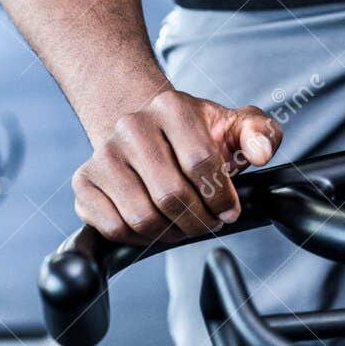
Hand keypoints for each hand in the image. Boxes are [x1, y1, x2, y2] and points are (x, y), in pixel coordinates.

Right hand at [73, 88, 281, 244]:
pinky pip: (113, 228)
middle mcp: (131, 125)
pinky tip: (156, 227)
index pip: (201, 161)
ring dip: (171, 234)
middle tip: (209, 224)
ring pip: (142, 217)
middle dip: (199, 220)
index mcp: (171, 106)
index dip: (221, 196)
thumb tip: (260, 153)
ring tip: (185, 226)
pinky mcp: (83, 181)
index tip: (230, 210)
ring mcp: (103, 154)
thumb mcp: (234, 126)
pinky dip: (140, 240)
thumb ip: (260, 133)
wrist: (145, 131)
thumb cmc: (195, 135)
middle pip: (171, 194)